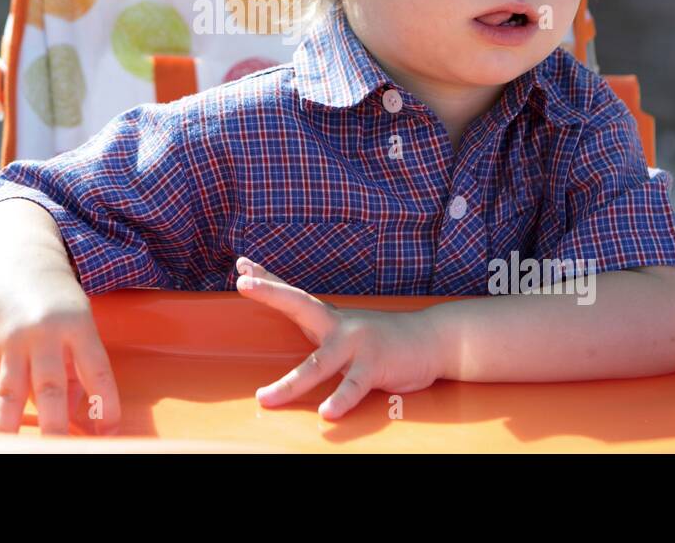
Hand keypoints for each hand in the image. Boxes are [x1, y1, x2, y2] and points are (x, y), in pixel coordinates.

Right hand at [0, 260, 121, 435]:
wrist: (18, 260)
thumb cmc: (58, 297)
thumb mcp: (81, 321)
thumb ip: (80, 368)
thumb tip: (80, 414)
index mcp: (76, 325)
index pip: (96, 369)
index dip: (105, 402)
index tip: (109, 431)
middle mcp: (43, 335)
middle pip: (50, 385)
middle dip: (55, 424)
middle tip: (59, 450)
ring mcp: (12, 344)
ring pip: (11, 392)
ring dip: (11, 427)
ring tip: (11, 450)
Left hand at [234, 256, 442, 420]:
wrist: (433, 340)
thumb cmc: (383, 339)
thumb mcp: (347, 329)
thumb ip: (321, 328)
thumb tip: (296, 324)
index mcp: (329, 318)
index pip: (292, 294)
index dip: (266, 279)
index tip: (241, 264)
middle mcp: (339, 324)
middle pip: (298, 304)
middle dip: (270, 292)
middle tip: (243, 281)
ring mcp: (357, 344)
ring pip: (319, 363)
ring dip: (290, 383)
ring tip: (264, 398)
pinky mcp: (376, 365)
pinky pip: (354, 385)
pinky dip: (340, 399)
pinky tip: (327, 411)